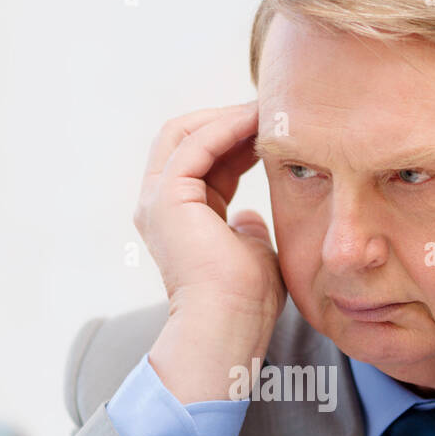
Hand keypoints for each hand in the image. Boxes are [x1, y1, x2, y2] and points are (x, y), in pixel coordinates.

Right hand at [134, 102, 285, 403]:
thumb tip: (250, 218)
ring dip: (228, 118)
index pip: (205, 160)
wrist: (229, 325)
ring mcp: (158, 199)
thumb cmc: (246, 302)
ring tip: (267, 110)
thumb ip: (247, 230)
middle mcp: (160, 205)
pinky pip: (195, 144)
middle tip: (270, 111)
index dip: (239, 139)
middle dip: (227, 120)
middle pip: (186, 138)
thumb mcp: (252, 253)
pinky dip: (225, 127)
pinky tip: (256, 122)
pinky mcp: (167, 196)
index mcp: (180, 218)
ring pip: (185, 133)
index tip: (276, 130)